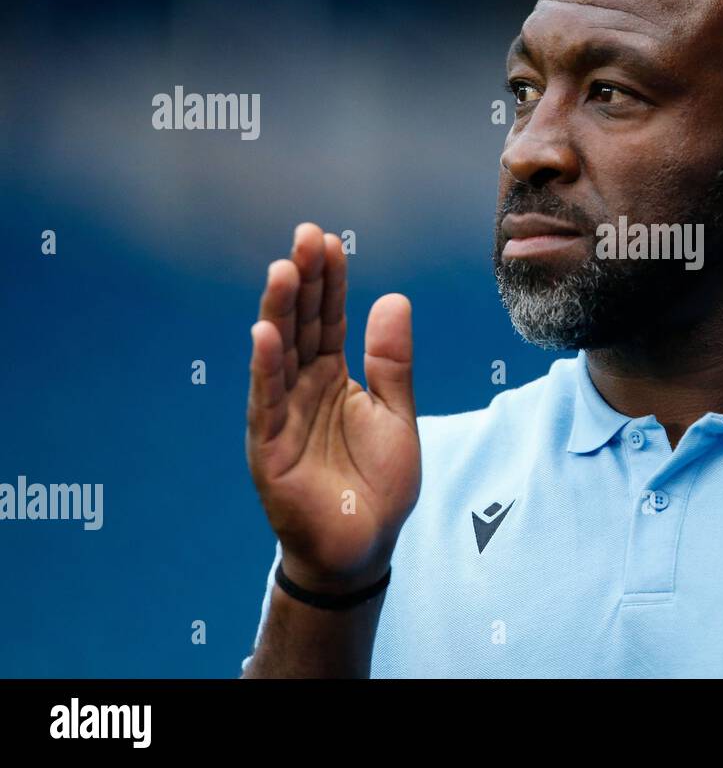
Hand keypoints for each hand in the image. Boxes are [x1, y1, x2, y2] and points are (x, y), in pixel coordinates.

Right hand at [245, 223, 420, 594]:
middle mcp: (303, 389)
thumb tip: (393, 296)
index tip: (330, 241)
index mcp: (334, 378)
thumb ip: (393, 361)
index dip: (330, 283)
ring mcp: (282, 416)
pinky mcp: (270, 448)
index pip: (330, 320)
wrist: (363, 546)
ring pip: (279, 356)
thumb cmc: (377, 483)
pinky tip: (265, 333)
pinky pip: (267, 402)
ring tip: (283, 270)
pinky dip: (265, 369)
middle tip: (305, 236)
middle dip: (304, 283)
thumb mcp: (396, 413)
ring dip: (279, 313)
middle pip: (303, 327)